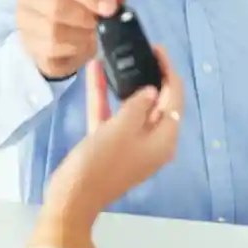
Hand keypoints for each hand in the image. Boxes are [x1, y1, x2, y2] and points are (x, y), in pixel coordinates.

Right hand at [16, 0, 133, 78]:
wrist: (67, 34)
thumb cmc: (82, 4)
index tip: (110, 7)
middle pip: (54, 7)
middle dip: (84, 18)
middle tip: (100, 23)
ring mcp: (24, 21)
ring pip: (52, 33)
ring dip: (81, 36)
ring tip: (95, 35)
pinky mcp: (29, 47)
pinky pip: (51, 53)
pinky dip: (72, 51)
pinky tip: (83, 46)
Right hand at [40, 45, 183, 224]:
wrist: (72, 198)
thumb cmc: (101, 162)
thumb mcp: (122, 128)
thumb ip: (138, 104)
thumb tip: (151, 91)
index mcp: (164, 139)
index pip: (175, 98)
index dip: (168, 71)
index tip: (157, 49)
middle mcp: (153, 141)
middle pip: (157, 102)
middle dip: (150, 75)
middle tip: (141, 51)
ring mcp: (131, 144)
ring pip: (133, 107)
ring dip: (125, 83)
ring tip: (121, 57)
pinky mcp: (111, 145)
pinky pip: (113, 116)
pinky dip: (106, 97)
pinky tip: (95, 72)